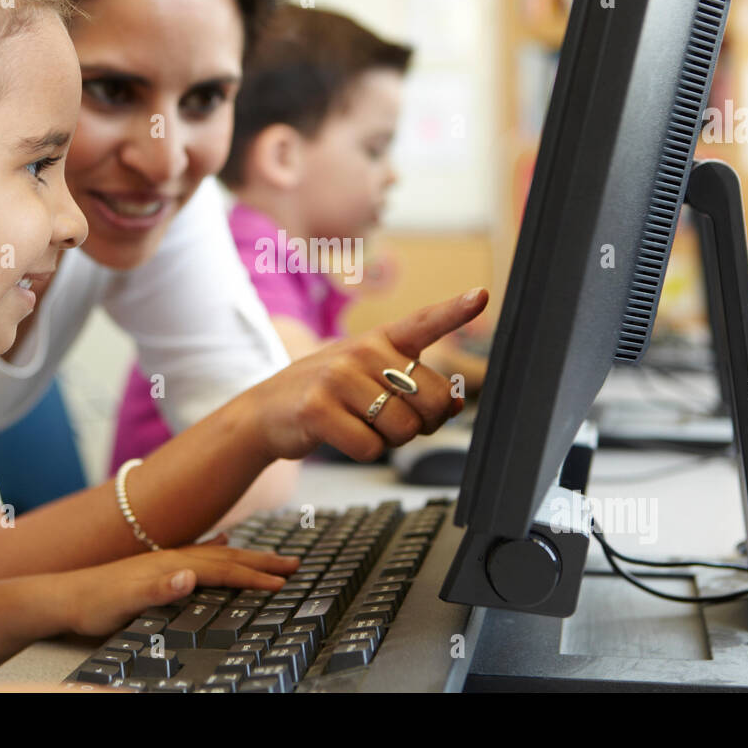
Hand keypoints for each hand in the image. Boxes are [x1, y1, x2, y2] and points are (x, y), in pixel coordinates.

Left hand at [58, 545, 298, 637]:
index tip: (283, 582)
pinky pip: (200, 554)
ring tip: (272, 557)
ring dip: (248, 555)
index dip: (254, 576)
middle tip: (295, 564)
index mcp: (171, 565)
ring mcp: (167, 559)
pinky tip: (224, 542)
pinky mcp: (159, 566)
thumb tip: (190, 574)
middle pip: (228, 556)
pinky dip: (218, 550)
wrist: (63, 596)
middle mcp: (174, 557)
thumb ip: (159, 587)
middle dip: (263, 561)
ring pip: (219, 555)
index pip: (223, 569)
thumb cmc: (94, 602)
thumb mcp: (125, 601)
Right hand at [247, 287, 488, 461]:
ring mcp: (337, 377)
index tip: (481, 295)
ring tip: (361, 424)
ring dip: (390, 440)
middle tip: (395, 421)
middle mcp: (362, 351)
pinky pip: (370, 448)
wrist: (266, 411)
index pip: (424, 322)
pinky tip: (341, 435)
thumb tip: (458, 404)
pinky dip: (363, 451)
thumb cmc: (329, 395)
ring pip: (403, 429)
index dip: (455, 310)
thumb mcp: (371, 380)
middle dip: (424, 423)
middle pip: (433, 400)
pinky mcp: (318, 408)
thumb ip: (415, 388)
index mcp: (380, 339)